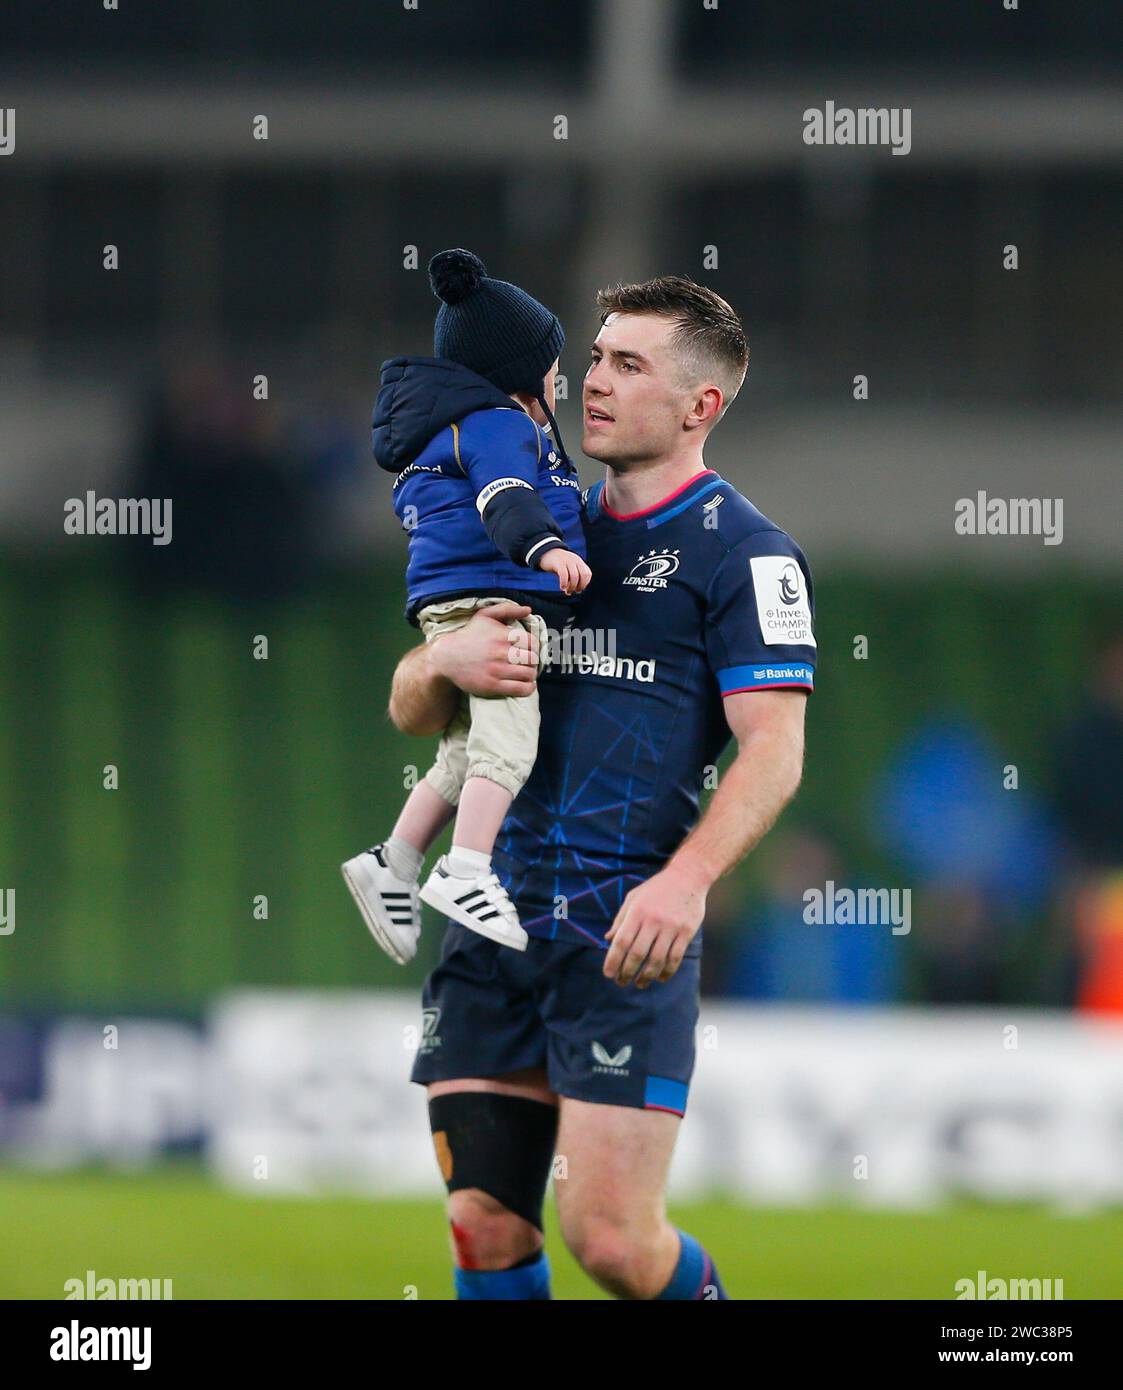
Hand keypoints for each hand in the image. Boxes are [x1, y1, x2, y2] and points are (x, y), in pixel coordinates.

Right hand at [429, 602, 539, 698]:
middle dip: (533, 661)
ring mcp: (497, 670)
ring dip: (531, 675)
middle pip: (533, 659)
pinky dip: (529, 688)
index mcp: (503, 635)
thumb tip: (528, 609)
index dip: (534, 647)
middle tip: (528, 663)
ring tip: (526, 673)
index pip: (533, 643)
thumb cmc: (469, 635)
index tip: (529, 651)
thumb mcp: (485, 615)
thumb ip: (507, 609)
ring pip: (529, 674)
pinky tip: (527, 685)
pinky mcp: (492, 686)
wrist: (446, 657)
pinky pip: (521, 689)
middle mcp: (501, 652)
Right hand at [538, 548, 591, 594]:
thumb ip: (574, 577)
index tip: (578, 588)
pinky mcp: (559, 563)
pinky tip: (562, 587)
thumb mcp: (569, 568)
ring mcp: (567, 561)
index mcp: (579, 562)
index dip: (584, 584)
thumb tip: (578, 591)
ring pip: (575, 576)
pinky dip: (564, 583)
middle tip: (574, 591)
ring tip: (567, 592)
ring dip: (572, 587)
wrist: (546, 552)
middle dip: (580, 586)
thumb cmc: (558, 564)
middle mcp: (575, 560)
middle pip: (584, 575)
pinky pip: (564, 574)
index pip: (588, 574)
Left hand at [603, 863, 707, 988]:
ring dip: (647, 976)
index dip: (613, 961)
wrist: (688, 876)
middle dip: (627, 972)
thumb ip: (621, 919)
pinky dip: (667, 971)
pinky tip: (660, 978)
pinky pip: (675, 957)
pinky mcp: (686, 932)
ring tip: (640, 984)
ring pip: (657, 960)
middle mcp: (653, 920)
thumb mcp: (634, 897)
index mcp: (637, 911)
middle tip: (622, 982)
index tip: (608, 974)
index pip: (622, 942)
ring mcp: (671, 927)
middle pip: (637, 954)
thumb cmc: (656, 888)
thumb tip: (608, 940)